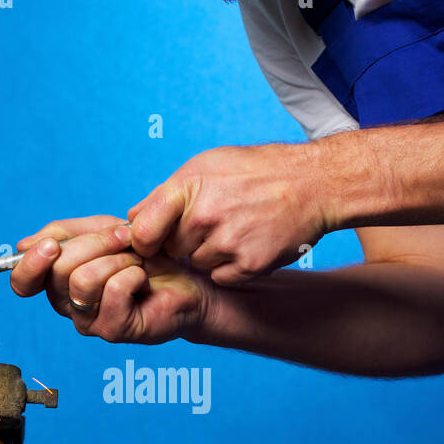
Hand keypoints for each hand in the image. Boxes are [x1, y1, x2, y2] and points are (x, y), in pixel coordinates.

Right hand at [10, 215, 213, 344]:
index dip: (31, 263)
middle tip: (124, 240)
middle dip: (95, 243)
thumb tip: (23, 245)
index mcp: (58, 283)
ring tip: (137, 262)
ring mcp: (90, 322)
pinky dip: (134, 274)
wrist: (186, 279)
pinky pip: (113, 290)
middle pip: (58, 270)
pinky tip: (144, 280)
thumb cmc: (145, 257)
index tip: (52, 245)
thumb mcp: (100, 232)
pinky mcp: (114, 330)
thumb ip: (63, 234)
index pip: (23, 282)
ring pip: (83, 280)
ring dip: (117, 259)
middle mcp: (68, 305)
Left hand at [127, 143, 330, 284]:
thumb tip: (131, 220)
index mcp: (188, 188)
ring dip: (209, 254)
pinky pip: (221, 277)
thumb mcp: (206, 165)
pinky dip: (230, 267)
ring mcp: (228, 243)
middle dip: (183, 241)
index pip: (142, 232)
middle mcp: (205, 216)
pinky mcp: (250, 265)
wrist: (312, 184)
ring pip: (197, 265)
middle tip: (212, 223)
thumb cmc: (255, 171)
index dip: (144, 240)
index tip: (154, 239)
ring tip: (234, 228)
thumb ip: (166, 194)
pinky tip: (246, 243)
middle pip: (171, 250)